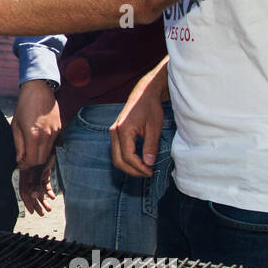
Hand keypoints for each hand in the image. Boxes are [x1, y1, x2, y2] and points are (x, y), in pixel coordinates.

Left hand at [12, 80, 60, 169]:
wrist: (39, 90)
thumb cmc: (24, 106)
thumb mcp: (16, 125)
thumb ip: (18, 144)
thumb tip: (19, 159)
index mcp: (33, 136)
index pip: (32, 161)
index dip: (25, 166)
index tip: (19, 164)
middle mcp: (46, 136)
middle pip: (41, 160)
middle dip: (32, 163)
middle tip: (23, 159)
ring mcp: (54, 133)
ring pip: (48, 152)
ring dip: (39, 154)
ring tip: (29, 149)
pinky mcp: (59, 128)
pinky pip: (52, 143)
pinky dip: (44, 146)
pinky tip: (37, 140)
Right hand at [18, 155, 56, 215]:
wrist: (48, 142)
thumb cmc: (41, 154)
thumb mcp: (38, 170)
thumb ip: (35, 183)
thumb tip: (35, 196)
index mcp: (25, 176)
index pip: (24, 192)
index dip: (27, 202)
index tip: (32, 211)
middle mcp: (29, 176)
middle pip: (32, 193)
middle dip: (37, 204)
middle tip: (42, 214)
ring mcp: (36, 174)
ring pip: (39, 190)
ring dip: (44, 200)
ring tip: (49, 208)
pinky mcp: (43, 172)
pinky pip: (44, 184)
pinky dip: (48, 191)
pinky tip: (53, 197)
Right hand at [109, 64, 168, 178]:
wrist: (144, 94)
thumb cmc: (150, 108)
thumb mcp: (154, 128)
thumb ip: (151, 146)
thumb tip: (148, 164)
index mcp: (123, 130)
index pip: (128, 157)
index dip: (139, 168)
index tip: (151, 172)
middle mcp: (114, 132)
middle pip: (118, 160)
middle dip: (132, 171)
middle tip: (147, 173)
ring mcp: (113, 132)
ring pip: (115, 157)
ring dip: (128, 166)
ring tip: (144, 169)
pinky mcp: (116, 133)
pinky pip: (117, 151)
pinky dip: (126, 159)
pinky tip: (138, 161)